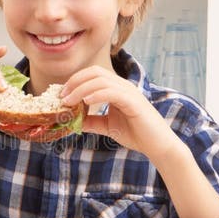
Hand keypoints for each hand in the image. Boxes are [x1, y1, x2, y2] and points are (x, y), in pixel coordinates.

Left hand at [60, 65, 180, 165]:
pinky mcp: (133, 102)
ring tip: (68, 102)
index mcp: (117, 88)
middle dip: (75, 81)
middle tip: (62, 96)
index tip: (61, 95)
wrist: (156, 145)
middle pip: (94, 72)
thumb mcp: (107, 126)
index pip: (93, 75)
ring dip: (81, 89)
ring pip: (101, 80)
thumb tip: (72, 121)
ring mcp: (129, 92)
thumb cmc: (136, 134)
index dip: (75, 81)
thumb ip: (92, 121)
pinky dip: (96, 95)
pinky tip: (86, 102)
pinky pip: (111, 92)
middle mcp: (123, 86)